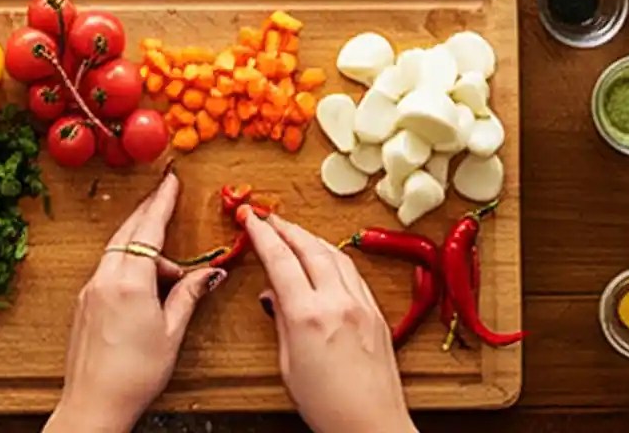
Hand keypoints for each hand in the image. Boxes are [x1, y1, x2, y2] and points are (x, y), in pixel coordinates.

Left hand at [45, 171, 226, 432]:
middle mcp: (104, 278)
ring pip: (118, 251)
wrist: (93, 405)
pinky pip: (109, 270)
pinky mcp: (84, 303)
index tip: (171, 180)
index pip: (149, 228)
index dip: (162, 201)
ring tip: (170, 270)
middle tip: (165, 193)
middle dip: (149, 211)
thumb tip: (210, 274)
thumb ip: (189, 295)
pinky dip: (129, 266)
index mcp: (129, 281)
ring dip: (142, 247)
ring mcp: (90, 290)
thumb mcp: (172, 333)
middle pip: (129, 231)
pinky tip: (146, 285)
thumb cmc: (134, 375)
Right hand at [242, 210, 415, 432]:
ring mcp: (361, 305)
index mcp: (309, 316)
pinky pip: (353, 272)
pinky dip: (334, 256)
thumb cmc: (329, 407)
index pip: (280, 259)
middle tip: (268, 217)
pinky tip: (325, 258)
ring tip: (294, 232)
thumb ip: (281, 321)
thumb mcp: (288, 365)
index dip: (262, 234)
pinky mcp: (377, 313)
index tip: (250, 219)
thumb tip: (274, 295)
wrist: (372, 426)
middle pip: (309, 247)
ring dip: (311, 237)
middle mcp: (338, 303)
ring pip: (335, 254)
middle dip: (285, 227)